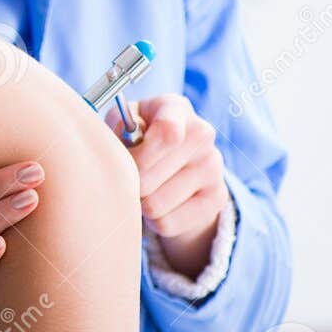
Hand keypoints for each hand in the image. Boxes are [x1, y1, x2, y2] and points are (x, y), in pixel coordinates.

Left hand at [107, 94, 228, 278]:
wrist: (175, 162)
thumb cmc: (137, 137)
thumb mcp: (122, 124)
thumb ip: (114, 130)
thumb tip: (116, 150)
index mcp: (175, 108)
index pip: (167, 131)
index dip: (141, 153)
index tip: (127, 157)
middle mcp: (201, 133)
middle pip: (147, 176)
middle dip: (128, 182)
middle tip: (128, 177)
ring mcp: (213, 167)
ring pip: (154, 205)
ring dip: (139, 204)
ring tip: (143, 189)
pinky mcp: (217, 199)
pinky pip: (167, 223)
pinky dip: (154, 221)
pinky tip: (159, 204)